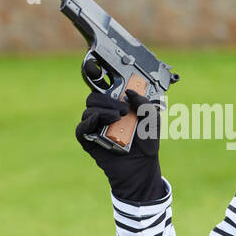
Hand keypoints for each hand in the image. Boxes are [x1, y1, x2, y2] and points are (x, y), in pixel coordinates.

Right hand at [75, 60, 164, 202]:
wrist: (142, 168)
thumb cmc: (147, 144)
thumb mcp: (153, 122)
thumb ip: (145, 104)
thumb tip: (130, 92)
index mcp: (118, 106)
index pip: (106, 88)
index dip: (102, 77)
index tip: (102, 67)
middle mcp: (105, 113)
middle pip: (95, 97)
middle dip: (108, 100)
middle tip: (124, 111)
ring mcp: (96, 126)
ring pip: (89, 109)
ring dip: (103, 111)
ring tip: (118, 119)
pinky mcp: (88, 139)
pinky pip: (82, 127)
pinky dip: (89, 122)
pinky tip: (99, 122)